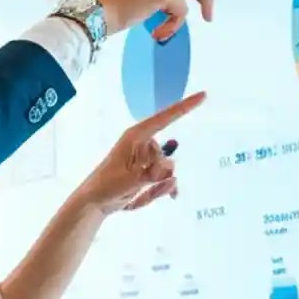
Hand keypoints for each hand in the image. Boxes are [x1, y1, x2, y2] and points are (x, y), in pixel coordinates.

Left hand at [73, 91, 205, 215]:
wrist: (94, 202)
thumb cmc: (107, 186)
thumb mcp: (130, 180)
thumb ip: (152, 174)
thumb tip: (170, 168)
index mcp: (135, 137)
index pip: (164, 118)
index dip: (184, 107)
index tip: (203, 95)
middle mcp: (142, 144)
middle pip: (165, 153)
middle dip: (160, 171)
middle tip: (140, 183)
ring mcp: (145, 157)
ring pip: (167, 167)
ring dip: (160, 182)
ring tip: (139, 192)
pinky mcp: (147, 170)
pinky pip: (166, 176)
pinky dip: (167, 186)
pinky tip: (171, 196)